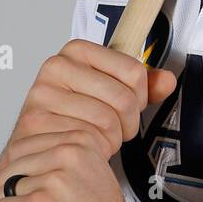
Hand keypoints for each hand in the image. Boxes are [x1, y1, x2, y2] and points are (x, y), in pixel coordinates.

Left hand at [0, 136, 146, 201]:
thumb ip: (72, 163)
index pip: (22, 147)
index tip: (26, 196)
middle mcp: (68, 155)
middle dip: (6, 194)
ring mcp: (53, 182)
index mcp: (81, 142)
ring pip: (0, 192)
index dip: (16, 175)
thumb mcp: (95, 178)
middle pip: (8, 168)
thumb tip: (37, 158)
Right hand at [1, 38, 176, 164]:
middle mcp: (55, 66)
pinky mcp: (35, 122)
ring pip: (107, 121)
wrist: (39, 151)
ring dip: (111, 139)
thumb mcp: (112, 95)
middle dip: (128, 122)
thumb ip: (142, 87)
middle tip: (115, 129)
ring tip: (98, 138)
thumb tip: (167, 81)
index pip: (134, 71)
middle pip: (123, 98)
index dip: (141, 96)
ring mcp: (42, 94)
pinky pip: (85, 139)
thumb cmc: (76, 118)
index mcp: (76, 50)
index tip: (129, 105)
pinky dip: (93, 150)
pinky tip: (83, 147)